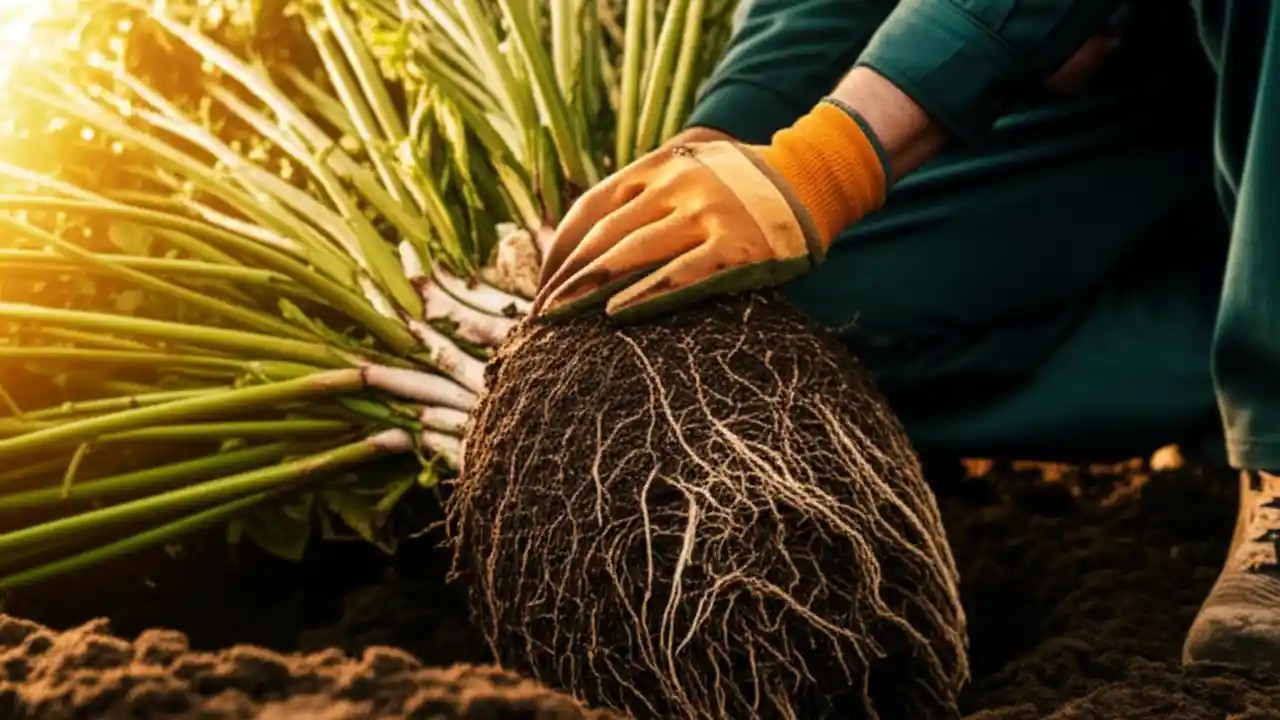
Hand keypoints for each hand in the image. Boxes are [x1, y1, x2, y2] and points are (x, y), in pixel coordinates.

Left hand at [534, 102, 886, 321]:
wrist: (814, 178)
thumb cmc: (741, 186)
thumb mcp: (688, 167)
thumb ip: (645, 193)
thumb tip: (587, 245)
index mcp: (658, 164)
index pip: (590, 207)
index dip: (559, 249)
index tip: (542, 285)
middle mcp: (677, 182)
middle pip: (602, 235)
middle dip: (565, 278)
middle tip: (541, 316)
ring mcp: (708, 212)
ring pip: (632, 253)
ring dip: (588, 290)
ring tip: (561, 320)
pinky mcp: (738, 246)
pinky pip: (681, 275)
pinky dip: (644, 295)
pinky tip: (615, 316)